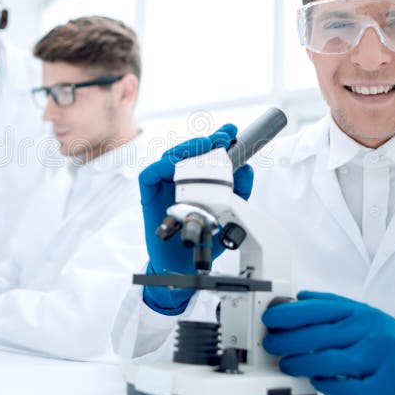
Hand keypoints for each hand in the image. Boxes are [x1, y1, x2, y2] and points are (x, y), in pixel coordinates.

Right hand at [140, 123, 253, 313]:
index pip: (204, 153)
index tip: (232, 131)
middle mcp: (178, 178)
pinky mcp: (148, 195)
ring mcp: (162, 185)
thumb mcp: (229, 211)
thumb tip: (246, 169)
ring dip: (188, 149)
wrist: (185, 263)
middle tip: (223, 137)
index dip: (217, 139)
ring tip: (206, 146)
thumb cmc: (204, 235)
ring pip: (169, 157)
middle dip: (205, 141)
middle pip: (187, 150)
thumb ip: (238, 191)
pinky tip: (178, 165)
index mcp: (195, 179)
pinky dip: (163, 166)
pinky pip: (150, 174)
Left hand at [263, 291, 394, 394]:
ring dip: (299, 363)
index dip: (289, 314)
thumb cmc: (389, 344)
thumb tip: (300, 297)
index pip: (318, 309)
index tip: (270, 319)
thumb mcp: (365, 316)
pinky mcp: (383, 389)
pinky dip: (323, 383)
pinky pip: (343, 387)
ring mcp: (378, 361)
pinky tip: (316, 380)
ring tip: (287, 364)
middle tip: (271, 345)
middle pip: (317, 335)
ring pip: (326, 360)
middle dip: (286, 340)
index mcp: (362, 313)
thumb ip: (333, 306)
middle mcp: (371, 332)